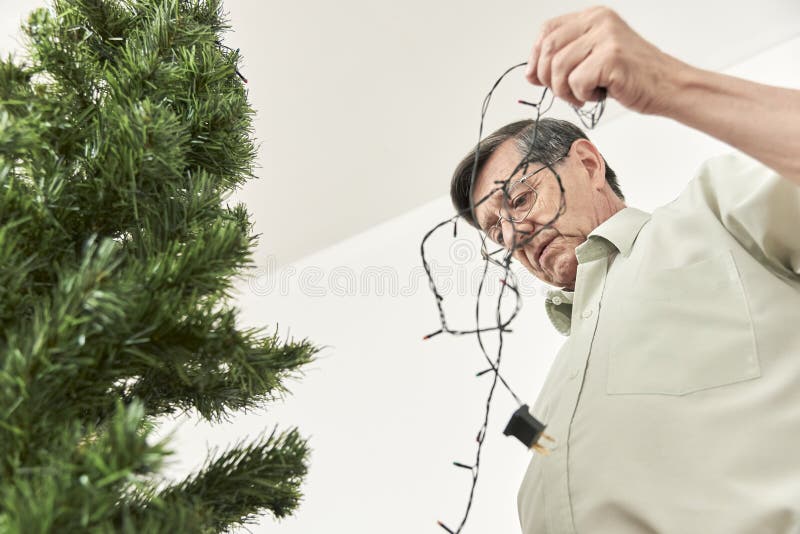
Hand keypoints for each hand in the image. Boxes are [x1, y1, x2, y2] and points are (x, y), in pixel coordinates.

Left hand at [526, 6, 686, 114]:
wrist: (666, 86)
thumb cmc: (630, 76)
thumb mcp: (593, 59)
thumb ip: (564, 59)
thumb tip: (530, 74)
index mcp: (593, 16)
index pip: (547, 31)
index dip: (536, 57)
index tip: (537, 78)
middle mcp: (599, 21)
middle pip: (548, 49)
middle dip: (548, 78)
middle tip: (565, 92)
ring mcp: (606, 37)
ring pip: (559, 68)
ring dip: (566, 91)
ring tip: (584, 94)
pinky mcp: (612, 56)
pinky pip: (576, 81)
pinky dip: (582, 95)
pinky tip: (599, 94)